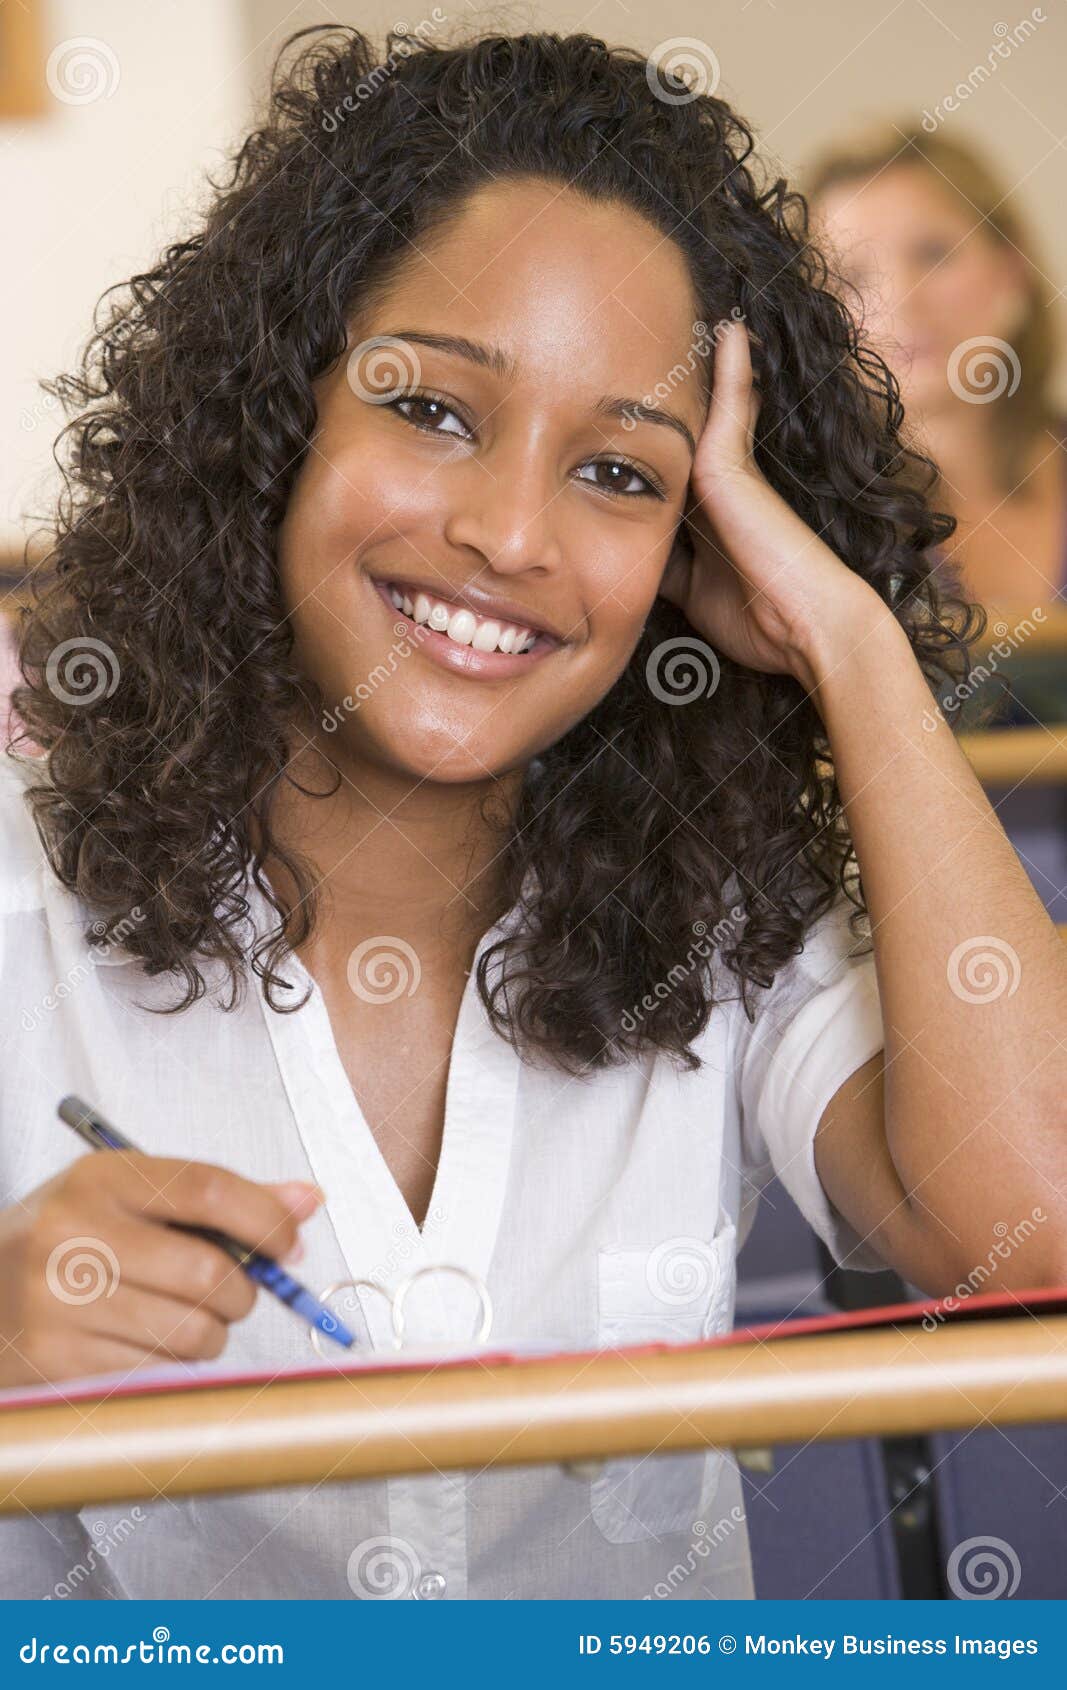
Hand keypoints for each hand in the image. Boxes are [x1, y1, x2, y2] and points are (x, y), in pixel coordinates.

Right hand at [0, 1154, 323, 1386]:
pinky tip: (148, 1341)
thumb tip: (306, 1201)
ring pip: (192, 1331)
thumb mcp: (129, 1198)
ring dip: (212, 1334)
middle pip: (209, 1271)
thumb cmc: (70, 1240)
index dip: (266, 1220)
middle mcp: (75, 1233)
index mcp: (100, 1178)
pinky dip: (172, 1362)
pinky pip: (157, 1369)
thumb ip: (220, 1200)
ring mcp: (61, 1300)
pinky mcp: (57, 1359)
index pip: (209, 1189)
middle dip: (243, 1292)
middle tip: (234, 1293)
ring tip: (190, 1319)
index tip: (289, 1245)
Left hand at [658, 319, 885, 692]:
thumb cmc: (757, 620)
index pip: (671, 461)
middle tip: (634, 335)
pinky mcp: (730, 465)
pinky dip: (727, 366)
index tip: (616, 399)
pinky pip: (728, 402)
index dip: (645, 435)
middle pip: (680, 425)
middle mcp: (719, 480)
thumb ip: (667, 564)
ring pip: (700, 406)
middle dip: (660, 387)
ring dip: (692, 362)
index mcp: (708, 508)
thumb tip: (630, 555)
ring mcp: (729, 468)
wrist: (807, 629)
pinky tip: (726, 324)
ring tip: (669, 308)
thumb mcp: (691, 590)